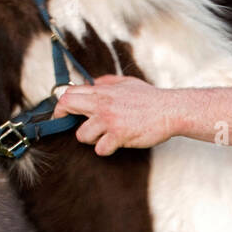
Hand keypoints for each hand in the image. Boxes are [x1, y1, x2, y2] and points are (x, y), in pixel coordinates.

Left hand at [52, 74, 181, 155]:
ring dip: (91, 139)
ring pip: (82, 135)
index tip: (62, 113)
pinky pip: (100, 149)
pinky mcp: (119, 135)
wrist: (170, 110)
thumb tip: (92, 83)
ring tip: (103, 136)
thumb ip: (107, 82)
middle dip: (63, 118)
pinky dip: (106, 149)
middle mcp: (102, 104)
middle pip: (67, 106)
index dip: (61, 105)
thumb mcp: (127, 82)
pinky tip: (115, 144)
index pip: (70, 93)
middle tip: (68, 125)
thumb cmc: (151, 98)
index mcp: (103, 91)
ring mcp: (109, 120)